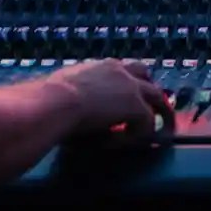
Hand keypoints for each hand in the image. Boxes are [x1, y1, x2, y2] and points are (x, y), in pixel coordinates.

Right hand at [47, 59, 171, 138]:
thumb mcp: (62, 91)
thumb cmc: (47, 100)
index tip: (128, 94)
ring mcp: (131, 87)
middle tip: (157, 107)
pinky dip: (139, 134)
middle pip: (145, 76)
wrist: (54, 104)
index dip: (128, 82)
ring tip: (164, 129)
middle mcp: (118, 71)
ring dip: (161, 113)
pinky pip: (147, 123)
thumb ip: (72, 94)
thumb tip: (67, 108)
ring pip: (157, 97)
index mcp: (99, 66)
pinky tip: (125, 143)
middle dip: (151, 91)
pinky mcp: (136, 106)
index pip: (122, 69)